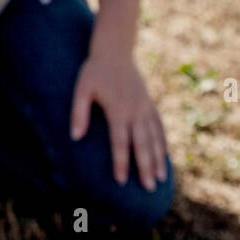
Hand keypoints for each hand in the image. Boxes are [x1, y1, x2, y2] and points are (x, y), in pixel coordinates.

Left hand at [70, 45, 168, 191]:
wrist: (115, 51)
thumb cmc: (94, 71)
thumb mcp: (81, 89)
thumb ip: (78, 113)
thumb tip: (75, 137)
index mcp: (118, 109)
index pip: (120, 142)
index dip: (120, 162)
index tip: (121, 181)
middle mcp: (135, 111)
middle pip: (142, 144)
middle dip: (145, 167)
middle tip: (149, 189)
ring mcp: (145, 107)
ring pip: (154, 138)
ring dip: (157, 159)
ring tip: (160, 179)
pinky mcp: (150, 104)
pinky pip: (159, 127)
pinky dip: (163, 143)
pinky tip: (164, 157)